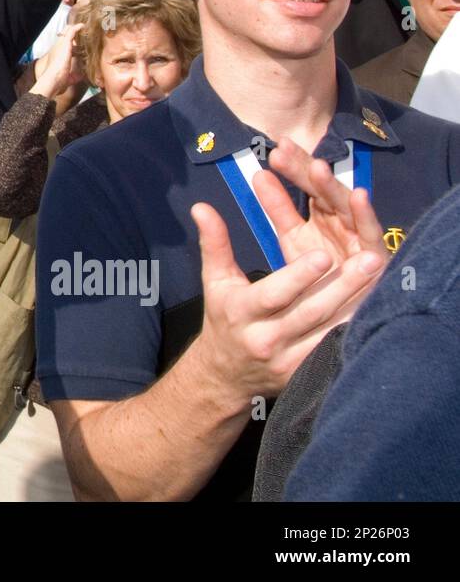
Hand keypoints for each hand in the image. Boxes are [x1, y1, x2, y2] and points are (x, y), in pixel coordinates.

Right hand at [29, 22, 84, 100]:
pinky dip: (77, 27)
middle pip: (65, 37)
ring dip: (75, 29)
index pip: (65, 47)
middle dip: (73, 34)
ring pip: (67, 31)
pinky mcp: (65, 43)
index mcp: (58, 56)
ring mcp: (61, 45)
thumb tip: (82, 76)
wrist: (53, 79)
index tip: (78, 44)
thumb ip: (75, 76)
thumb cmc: (58, 81)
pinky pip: (71, 31)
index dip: (71, 44)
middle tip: (82, 33)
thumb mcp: (69, 78)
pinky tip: (83, 25)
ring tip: (83, 27)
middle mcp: (58, 48)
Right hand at [188, 157, 385, 400]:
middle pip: (310, 312)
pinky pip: (337, 349)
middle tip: (370, 259)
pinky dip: (357, 329)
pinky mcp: (307, 372)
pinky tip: (379, 308)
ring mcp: (289, 359)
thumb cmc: (223, 317)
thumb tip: (201, 206)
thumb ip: (214, 244)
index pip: (273, 294)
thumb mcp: (215, 281)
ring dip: (357, 304)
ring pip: (329, 331)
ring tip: (380, 277)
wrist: (224, 375)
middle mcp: (266, 338)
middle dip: (342, 286)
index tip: (323, 254)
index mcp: (241, 312)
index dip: (298, 277)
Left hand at [262, 138, 389, 269]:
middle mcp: (342, 220)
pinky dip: (366, 215)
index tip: (276, 149)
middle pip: (324, 190)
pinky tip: (358, 196)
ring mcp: (359, 236)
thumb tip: (259, 174)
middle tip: (286, 150)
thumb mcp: (292, 236)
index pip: (307, 184)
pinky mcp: (375, 257)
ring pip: (345, 206)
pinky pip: (371, 234)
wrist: (334, 314)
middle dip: (306, 169)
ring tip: (316, 167)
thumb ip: (277, 207)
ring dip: (332, 187)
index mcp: (322, 213)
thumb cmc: (318, 273)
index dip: (294, 166)